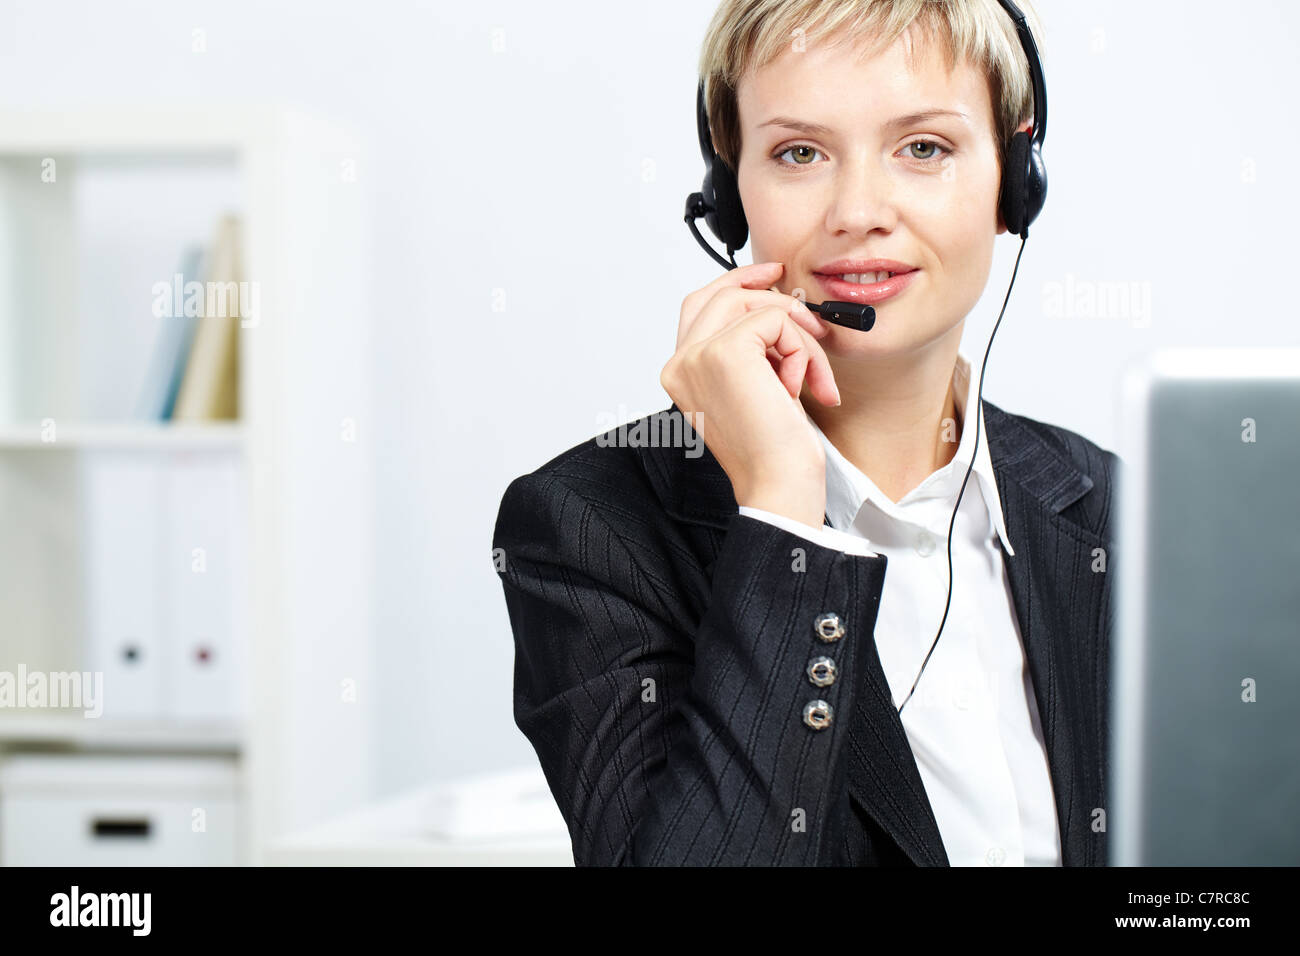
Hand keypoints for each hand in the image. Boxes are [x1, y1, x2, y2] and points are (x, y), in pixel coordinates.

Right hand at [660, 261, 839, 529]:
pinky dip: (801, 350)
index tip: (773, 277)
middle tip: (808, 314)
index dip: (736, 283)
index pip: (699, 306)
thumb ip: (752, 349)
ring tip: (810, 378)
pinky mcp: (725, 352)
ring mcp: (697, 355)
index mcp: (681, 373)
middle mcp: (680, 363)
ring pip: (754, 305)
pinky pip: (775, 320)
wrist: (779, 485)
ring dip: (796, 336)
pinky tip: (800, 388)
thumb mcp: (757, 389)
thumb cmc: (774, 451)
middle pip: (721, 295)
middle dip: (770, 296)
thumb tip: (778, 304)